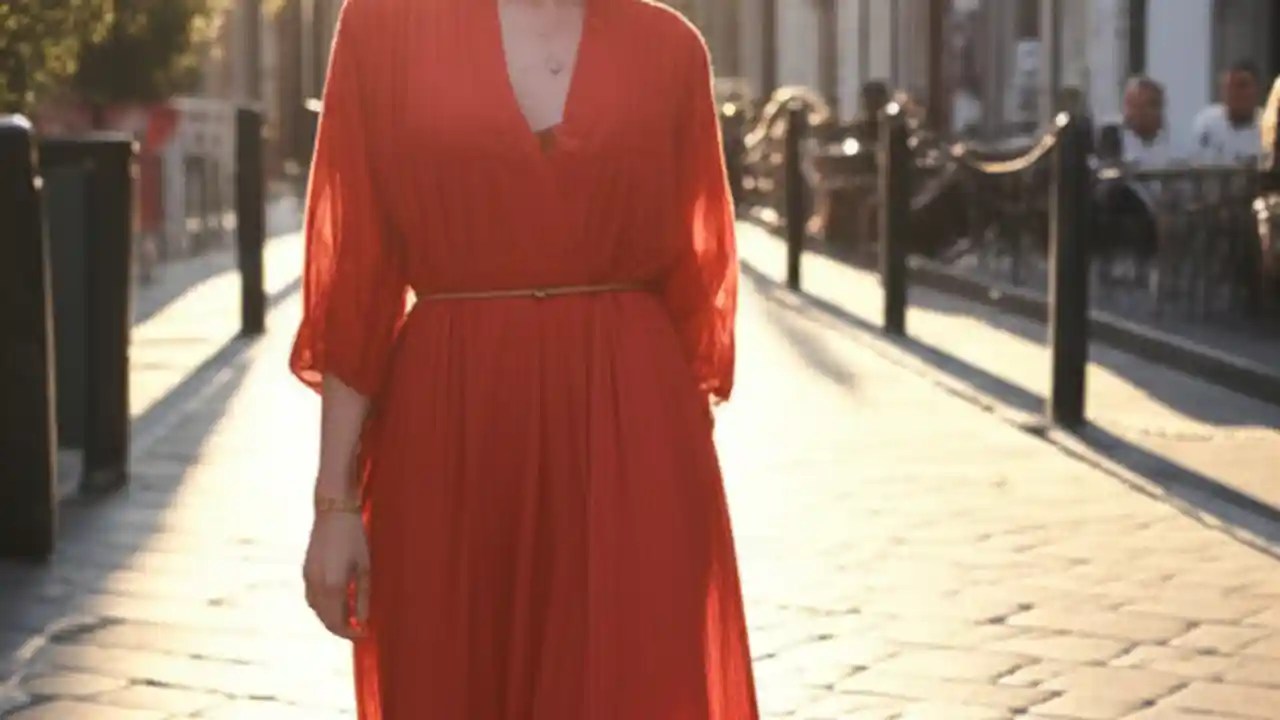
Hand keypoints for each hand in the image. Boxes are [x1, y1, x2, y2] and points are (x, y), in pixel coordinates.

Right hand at [303, 509, 369, 639]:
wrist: (333, 512)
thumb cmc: (355, 538)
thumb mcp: (365, 568)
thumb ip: (363, 597)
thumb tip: (364, 621)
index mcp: (333, 586)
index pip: (338, 622)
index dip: (350, 633)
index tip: (364, 634)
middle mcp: (316, 585)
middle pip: (325, 619)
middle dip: (340, 629)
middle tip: (357, 630)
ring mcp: (308, 578)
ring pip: (316, 609)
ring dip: (330, 618)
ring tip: (349, 619)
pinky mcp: (306, 570)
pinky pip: (312, 597)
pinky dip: (323, 606)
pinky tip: (336, 603)